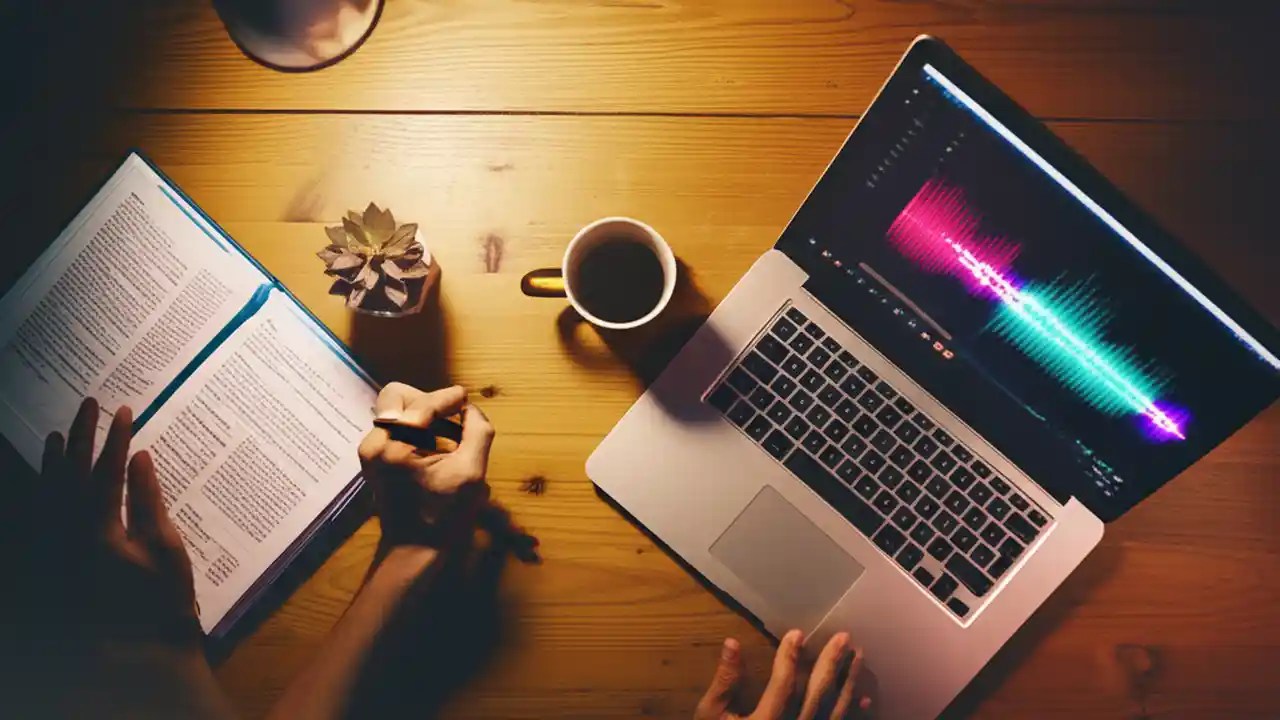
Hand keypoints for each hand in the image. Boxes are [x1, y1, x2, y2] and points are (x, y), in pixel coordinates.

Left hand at [23, 397, 198, 647]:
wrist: (139, 646)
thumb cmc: (161, 598)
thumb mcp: (164, 547)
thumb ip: (148, 500)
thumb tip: (140, 457)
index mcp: (99, 530)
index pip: (106, 472)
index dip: (117, 439)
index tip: (127, 411)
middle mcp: (67, 535)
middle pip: (69, 474)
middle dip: (82, 436)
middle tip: (91, 404)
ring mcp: (55, 547)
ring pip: (47, 492)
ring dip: (54, 460)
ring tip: (61, 432)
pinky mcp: (52, 559)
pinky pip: (40, 514)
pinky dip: (43, 489)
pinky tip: (49, 474)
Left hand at [359, 383, 495, 549]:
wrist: (412, 550)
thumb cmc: (444, 516)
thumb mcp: (472, 474)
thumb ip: (478, 434)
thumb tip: (471, 408)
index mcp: (394, 447)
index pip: (423, 404)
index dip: (448, 398)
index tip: (466, 399)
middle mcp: (373, 443)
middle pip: (396, 395)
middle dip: (426, 401)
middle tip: (450, 418)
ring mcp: (368, 451)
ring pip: (393, 410)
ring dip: (421, 415)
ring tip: (445, 437)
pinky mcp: (371, 458)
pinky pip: (391, 427)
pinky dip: (413, 429)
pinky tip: (433, 447)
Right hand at [695, 630, 870, 719]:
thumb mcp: (711, 714)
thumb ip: (725, 681)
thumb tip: (732, 643)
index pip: (783, 685)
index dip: (789, 658)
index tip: (797, 632)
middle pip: (817, 697)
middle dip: (831, 665)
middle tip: (844, 637)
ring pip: (833, 713)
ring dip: (847, 683)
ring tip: (858, 656)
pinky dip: (853, 715)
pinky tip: (865, 698)